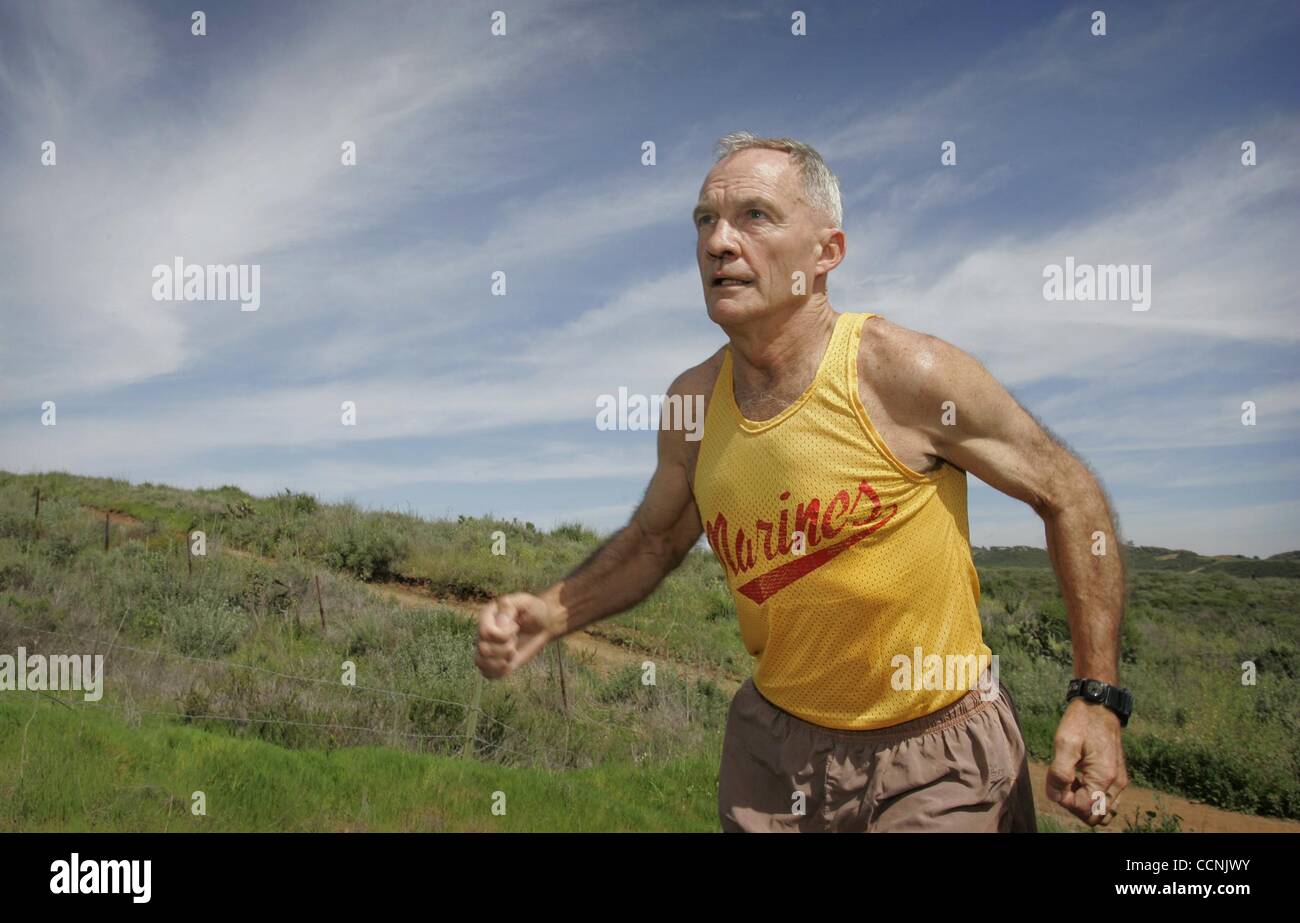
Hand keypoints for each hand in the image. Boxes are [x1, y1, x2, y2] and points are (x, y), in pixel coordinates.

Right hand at [474, 592, 563, 678]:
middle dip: (506, 648)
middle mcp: (482, 632)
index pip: (485, 632)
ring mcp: (487, 647)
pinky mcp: (494, 661)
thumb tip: (499, 622)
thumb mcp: (525, 602)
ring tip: (512, 653)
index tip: (516, 627)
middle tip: (516, 640)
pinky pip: (486, 673)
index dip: (503, 635)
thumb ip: (510, 608)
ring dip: (501, 661)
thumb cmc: (534, 610)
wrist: (543, 623)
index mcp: (487, 615)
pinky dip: (499, 672)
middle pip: (484, 649)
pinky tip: (510, 664)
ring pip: (480, 662)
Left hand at [1045, 697, 1129, 826]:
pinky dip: (1092, 797)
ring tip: (1071, 781)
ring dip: (1084, 803)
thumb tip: (1056, 797)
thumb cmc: (1081, 722)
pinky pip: (1107, 800)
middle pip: (1095, 817)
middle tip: (1062, 784)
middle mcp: (1117, 784)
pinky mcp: (1118, 776)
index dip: (1065, 801)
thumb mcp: (1064, 744)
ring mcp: (1120, 781)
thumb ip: (1059, 773)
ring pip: (1102, 811)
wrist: (1098, 705)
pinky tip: (1079, 778)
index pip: (1084, 810)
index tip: (1056, 781)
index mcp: (1104, 778)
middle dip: (1075, 806)